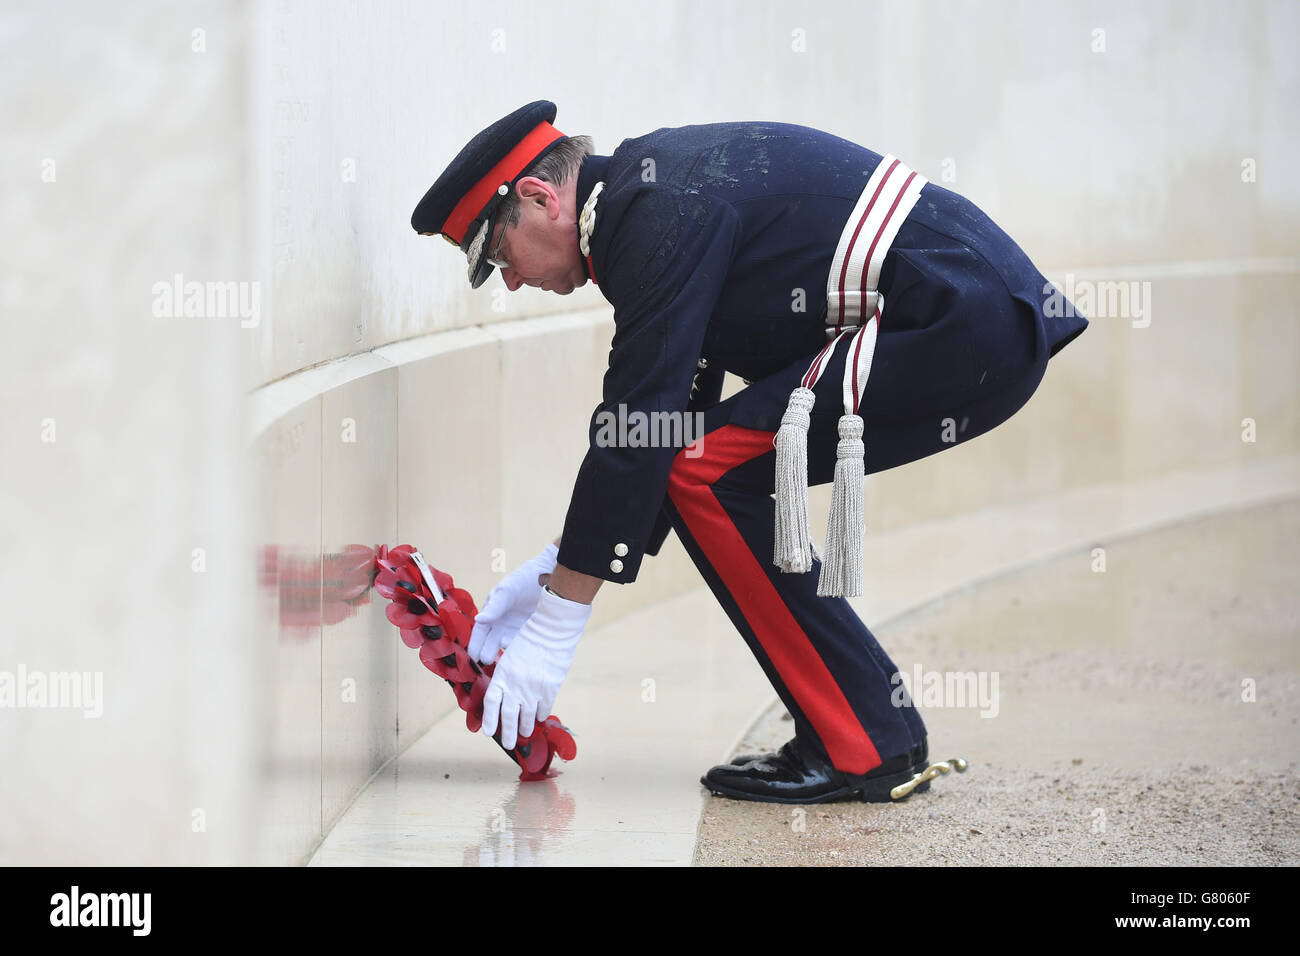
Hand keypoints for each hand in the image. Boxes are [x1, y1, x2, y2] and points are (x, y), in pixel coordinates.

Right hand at [467, 542, 557, 665]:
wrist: (549, 576)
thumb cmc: (523, 579)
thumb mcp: (507, 591)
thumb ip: (494, 606)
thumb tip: (479, 620)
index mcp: (492, 614)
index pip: (480, 633)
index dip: (476, 644)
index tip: (473, 656)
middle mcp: (502, 625)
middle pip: (491, 643)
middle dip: (488, 653)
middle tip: (487, 662)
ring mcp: (517, 630)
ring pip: (508, 647)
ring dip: (505, 656)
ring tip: (505, 664)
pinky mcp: (532, 633)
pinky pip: (524, 645)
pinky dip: (522, 652)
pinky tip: (522, 659)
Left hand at [480, 585, 590, 750]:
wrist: (551, 630)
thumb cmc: (529, 639)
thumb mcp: (510, 656)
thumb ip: (506, 676)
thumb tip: (505, 694)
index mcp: (502, 675)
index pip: (492, 703)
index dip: (490, 720)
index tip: (489, 732)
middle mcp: (515, 685)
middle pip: (509, 716)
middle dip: (509, 733)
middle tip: (509, 744)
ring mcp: (533, 689)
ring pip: (527, 716)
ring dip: (525, 727)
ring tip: (525, 733)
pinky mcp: (549, 689)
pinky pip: (543, 708)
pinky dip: (540, 714)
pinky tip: (539, 718)